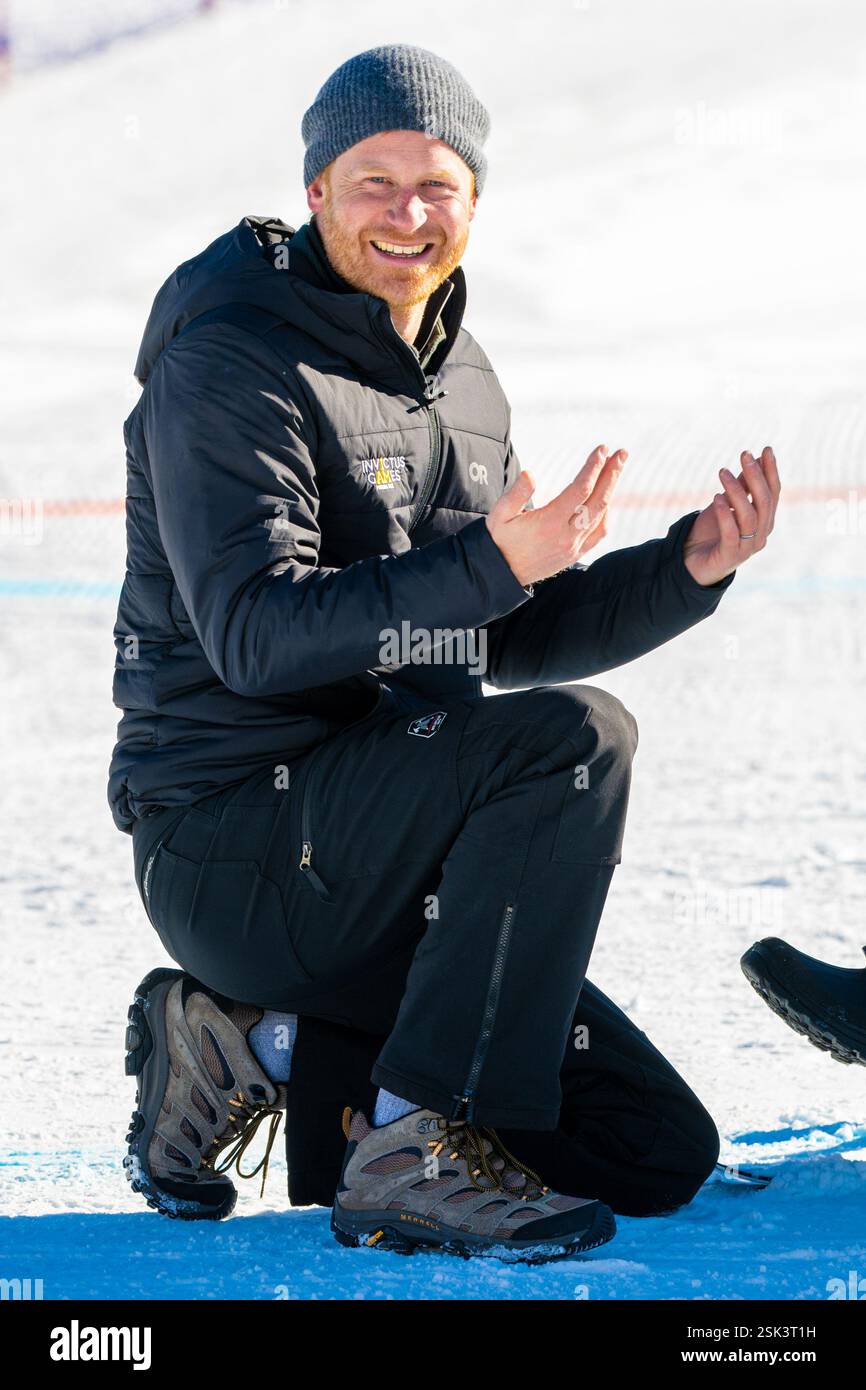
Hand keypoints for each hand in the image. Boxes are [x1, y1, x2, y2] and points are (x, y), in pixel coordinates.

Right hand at [486, 444, 627, 586]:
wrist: (501, 573)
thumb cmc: (500, 539)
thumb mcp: (500, 514)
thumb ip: (515, 494)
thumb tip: (530, 474)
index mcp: (550, 522)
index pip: (580, 489)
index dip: (594, 467)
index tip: (602, 449)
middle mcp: (567, 535)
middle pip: (598, 499)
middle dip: (612, 473)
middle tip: (621, 453)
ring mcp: (574, 546)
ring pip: (602, 514)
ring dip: (611, 489)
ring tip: (616, 468)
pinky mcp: (576, 554)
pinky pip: (600, 532)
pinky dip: (607, 513)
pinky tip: (606, 499)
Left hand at [683, 446, 780, 586]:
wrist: (691, 563)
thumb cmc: (711, 533)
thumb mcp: (726, 505)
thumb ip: (741, 488)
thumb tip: (753, 460)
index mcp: (764, 521)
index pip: (773, 493)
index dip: (771, 471)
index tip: (766, 449)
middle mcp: (761, 534)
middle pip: (764, 502)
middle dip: (756, 476)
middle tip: (744, 455)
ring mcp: (747, 547)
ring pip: (749, 516)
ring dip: (737, 491)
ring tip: (723, 472)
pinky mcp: (730, 556)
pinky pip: (731, 533)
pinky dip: (724, 514)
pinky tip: (716, 498)